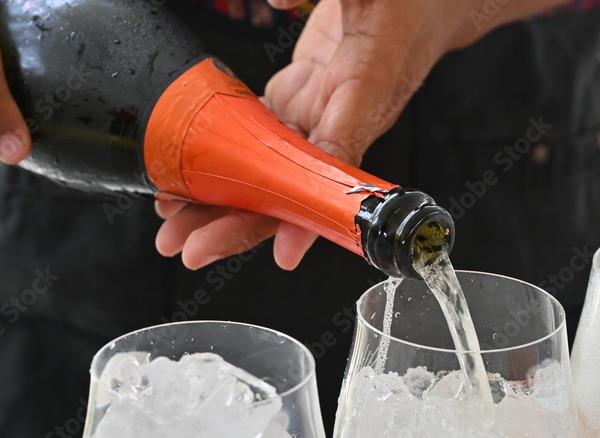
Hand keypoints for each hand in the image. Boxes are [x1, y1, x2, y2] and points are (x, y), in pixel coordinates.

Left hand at [157, 0, 563, 270]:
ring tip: (172, 228)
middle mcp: (343, 115)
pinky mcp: (301, 102)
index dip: (309, 210)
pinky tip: (186, 183)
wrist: (427, 2)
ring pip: (270, 174)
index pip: (337, 160)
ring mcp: (319, 114)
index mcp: (367, 87)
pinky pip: (261, 147)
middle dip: (239, 223)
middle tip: (189, 249)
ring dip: (222, 205)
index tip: (285, 251)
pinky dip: (224, 167)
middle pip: (291, 187)